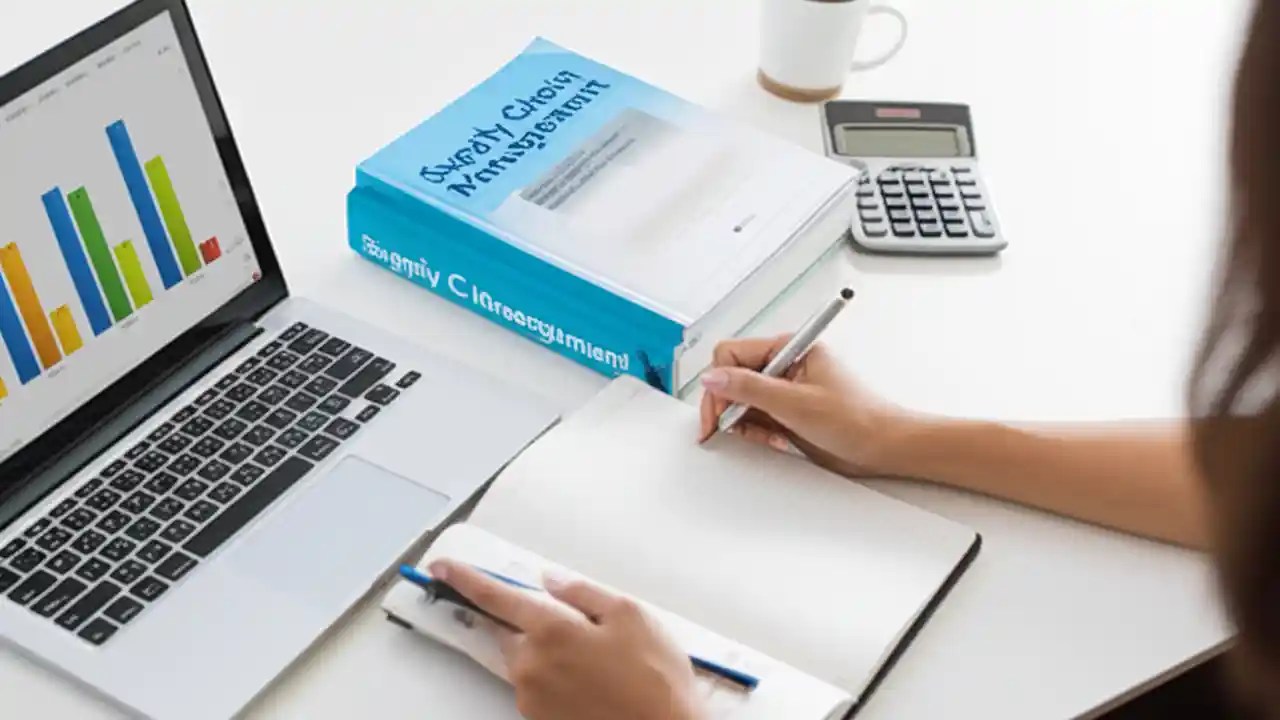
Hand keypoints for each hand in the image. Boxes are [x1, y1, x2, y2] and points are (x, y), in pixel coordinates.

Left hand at [428, 560, 704, 719]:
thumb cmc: (655, 678)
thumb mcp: (631, 615)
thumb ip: (583, 592)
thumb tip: (550, 580)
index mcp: (551, 630)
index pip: (496, 597)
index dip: (466, 579)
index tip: (441, 568)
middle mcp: (531, 665)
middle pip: (510, 632)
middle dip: (530, 624)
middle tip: (572, 631)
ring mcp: (532, 697)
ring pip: (525, 661)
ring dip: (548, 653)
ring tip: (598, 663)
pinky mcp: (539, 719)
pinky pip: (538, 687)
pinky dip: (556, 678)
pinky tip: (593, 682)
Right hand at [698, 334, 913, 476]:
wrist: (885, 447)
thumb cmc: (858, 418)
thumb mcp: (796, 403)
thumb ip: (750, 389)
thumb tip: (713, 377)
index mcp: (788, 348)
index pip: (732, 354)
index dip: (719, 382)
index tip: (716, 410)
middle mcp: (784, 365)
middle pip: (733, 379)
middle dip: (729, 406)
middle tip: (725, 429)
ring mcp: (785, 390)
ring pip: (742, 403)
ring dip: (747, 424)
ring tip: (769, 436)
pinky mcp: (787, 412)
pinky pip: (756, 420)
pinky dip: (759, 434)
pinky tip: (778, 441)